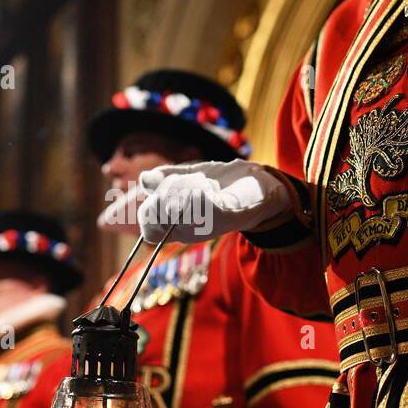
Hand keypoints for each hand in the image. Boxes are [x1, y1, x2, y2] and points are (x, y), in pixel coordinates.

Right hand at [137, 160, 289, 243]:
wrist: (263, 188)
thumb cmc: (227, 185)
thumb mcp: (191, 178)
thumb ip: (168, 179)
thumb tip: (144, 179)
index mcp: (179, 224)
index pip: (148, 226)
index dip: (149, 209)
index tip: (161, 191)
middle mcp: (188, 230)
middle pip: (155, 211)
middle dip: (164, 191)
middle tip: (187, 184)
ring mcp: (204, 225)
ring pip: (172, 202)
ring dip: (184, 184)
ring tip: (203, 184)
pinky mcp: (223, 215)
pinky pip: (197, 200)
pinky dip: (197, 187)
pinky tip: (209, 186)